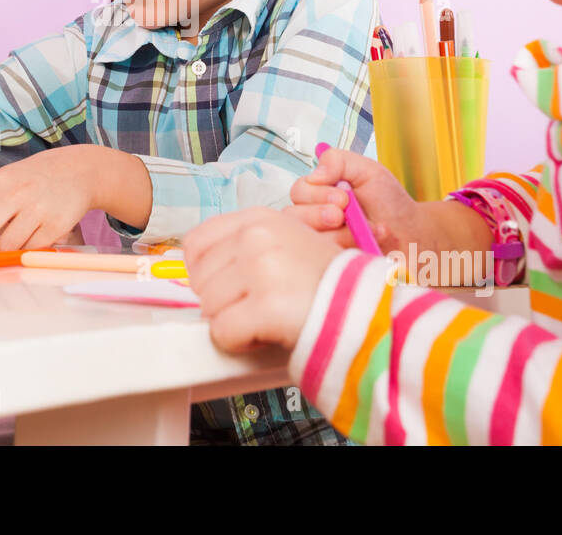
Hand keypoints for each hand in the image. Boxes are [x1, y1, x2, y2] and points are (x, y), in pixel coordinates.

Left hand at [0, 146, 98, 257]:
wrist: (80, 171)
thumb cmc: (38, 177)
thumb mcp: (9, 178)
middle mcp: (16, 193)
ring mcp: (36, 209)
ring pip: (6, 245)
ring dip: (2, 253)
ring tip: (8, 246)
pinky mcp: (55, 225)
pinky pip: (30, 250)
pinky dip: (25, 252)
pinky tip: (29, 242)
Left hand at [184, 207, 354, 352]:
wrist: (365, 308)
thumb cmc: (326, 282)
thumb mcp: (286, 243)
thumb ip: (245, 247)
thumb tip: (198, 274)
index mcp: (258, 219)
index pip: (196, 243)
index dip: (200, 272)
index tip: (221, 288)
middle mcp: (256, 236)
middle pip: (199, 280)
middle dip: (221, 302)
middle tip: (255, 308)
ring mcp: (261, 268)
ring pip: (208, 307)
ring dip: (231, 322)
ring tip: (265, 319)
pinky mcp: (266, 304)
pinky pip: (222, 332)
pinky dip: (238, 343)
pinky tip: (264, 335)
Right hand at [290, 148, 430, 255]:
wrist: (413, 234)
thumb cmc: (390, 203)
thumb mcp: (368, 171)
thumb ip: (339, 161)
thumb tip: (315, 174)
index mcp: (319, 194)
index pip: (298, 191)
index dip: (316, 195)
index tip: (343, 198)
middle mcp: (314, 218)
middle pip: (292, 217)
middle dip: (318, 215)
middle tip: (342, 216)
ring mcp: (321, 243)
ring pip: (307, 240)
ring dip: (335, 235)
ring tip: (362, 232)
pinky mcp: (330, 264)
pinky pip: (320, 262)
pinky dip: (344, 252)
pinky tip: (364, 246)